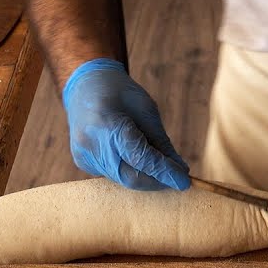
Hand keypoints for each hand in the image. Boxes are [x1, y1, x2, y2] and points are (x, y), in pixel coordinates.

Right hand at [62, 59, 189, 190]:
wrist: (86, 86)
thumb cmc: (120, 94)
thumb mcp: (147, 110)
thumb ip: (161, 143)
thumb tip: (179, 170)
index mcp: (108, 125)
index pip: (141, 158)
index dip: (165, 172)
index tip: (184, 182)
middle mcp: (92, 144)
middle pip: (130, 177)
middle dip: (156, 181)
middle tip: (175, 178)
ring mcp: (84, 155)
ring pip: (122, 179)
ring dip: (144, 176)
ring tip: (157, 163)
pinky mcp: (83, 162)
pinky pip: (112, 174)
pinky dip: (129, 170)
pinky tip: (132, 155)